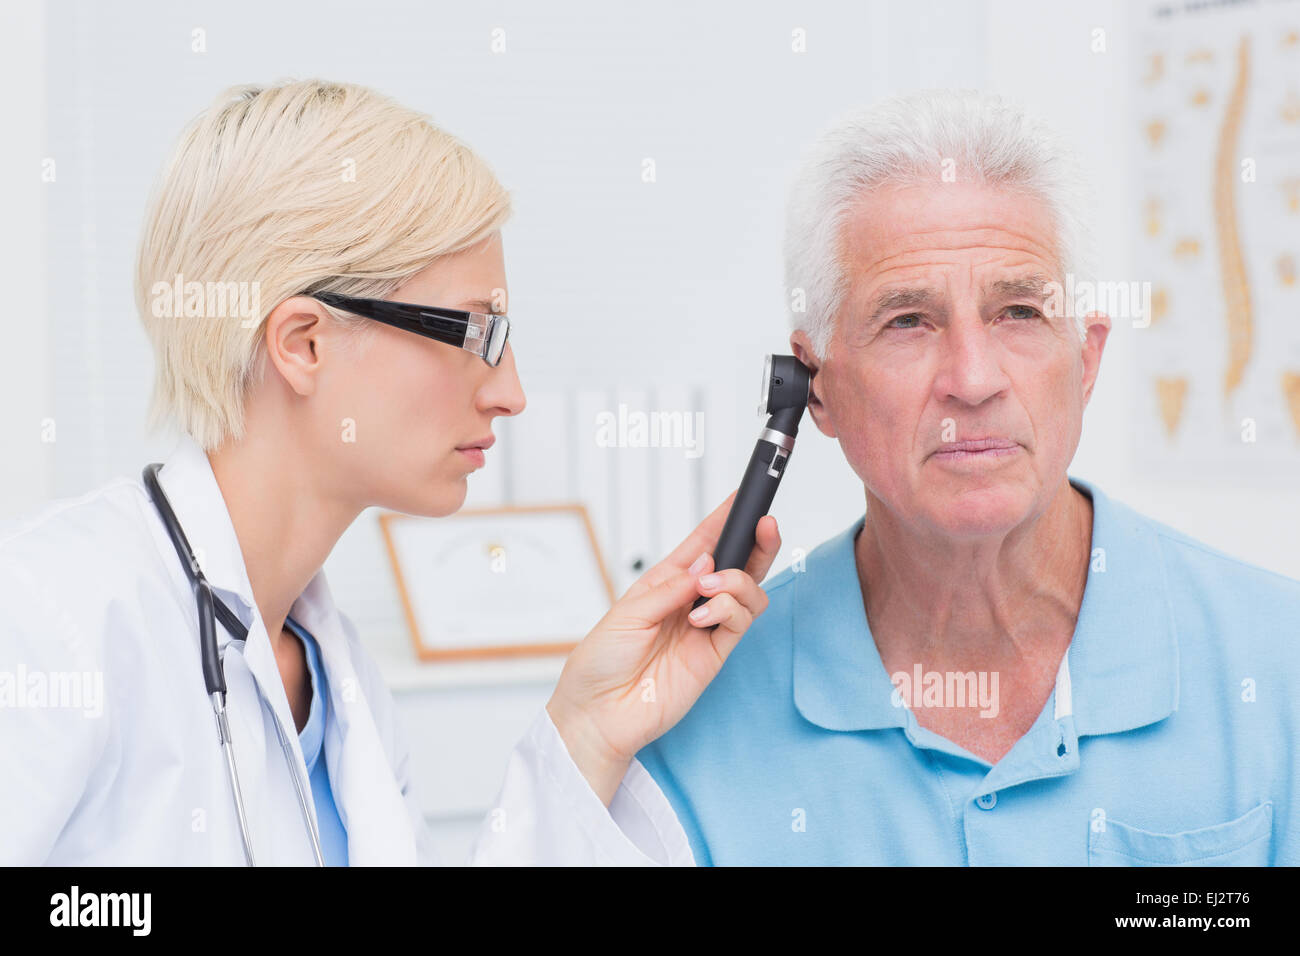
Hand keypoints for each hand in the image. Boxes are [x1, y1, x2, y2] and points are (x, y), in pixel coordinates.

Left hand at [546, 490, 780, 804]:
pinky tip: (702, 617)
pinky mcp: (715, 655)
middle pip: (737, 565)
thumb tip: (706, 564)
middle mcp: (690, 601)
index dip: (724, 520)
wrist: (598, 713)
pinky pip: (739, 622)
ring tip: (710, 588)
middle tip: (764, 524)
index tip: (744, 496)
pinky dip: (729, 610)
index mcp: (666, 582)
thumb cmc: (601, 662)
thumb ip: (670, 588)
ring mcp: (706, 628)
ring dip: (736, 581)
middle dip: (756, 543)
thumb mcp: (627, 613)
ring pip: (748, 592)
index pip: (703, 544)